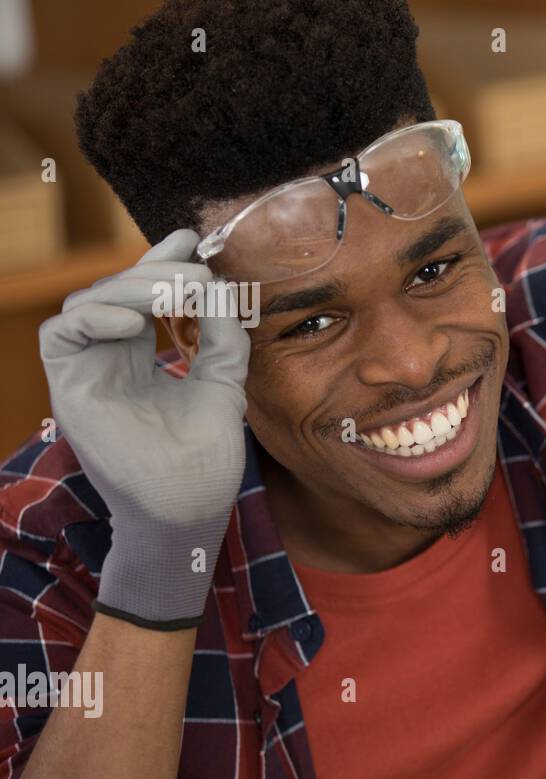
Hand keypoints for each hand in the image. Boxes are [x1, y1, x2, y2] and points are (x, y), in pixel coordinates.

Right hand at [39, 229, 250, 628]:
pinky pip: (59, 333)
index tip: (191, 242)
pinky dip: (93, 317)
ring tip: (176, 295)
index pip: (141, 294)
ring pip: (88, 301)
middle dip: (156, 272)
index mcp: (139, 355)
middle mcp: (108, 356)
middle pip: (116, 290)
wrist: (189, 507)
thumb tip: (221, 287)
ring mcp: (87, 370)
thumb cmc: (205, 457)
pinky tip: (134, 324)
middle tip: (196, 275)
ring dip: (133, 288)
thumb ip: (222, 335)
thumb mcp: (223, 383)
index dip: (159, 260)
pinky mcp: (69, 386)